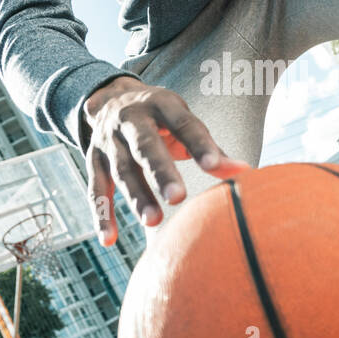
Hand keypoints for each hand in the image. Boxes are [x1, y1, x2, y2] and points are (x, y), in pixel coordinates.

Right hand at [81, 76, 248, 244]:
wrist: (110, 97)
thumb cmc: (161, 117)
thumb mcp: (184, 121)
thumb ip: (210, 148)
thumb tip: (245, 171)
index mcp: (161, 104)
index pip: (183, 124)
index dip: (199, 145)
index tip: (214, 167)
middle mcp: (130, 119)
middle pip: (145, 146)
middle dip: (160, 172)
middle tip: (178, 198)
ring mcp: (108, 140)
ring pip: (121, 170)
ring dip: (136, 196)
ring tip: (154, 221)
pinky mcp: (93, 160)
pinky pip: (95, 189)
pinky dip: (101, 214)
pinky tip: (109, 240)